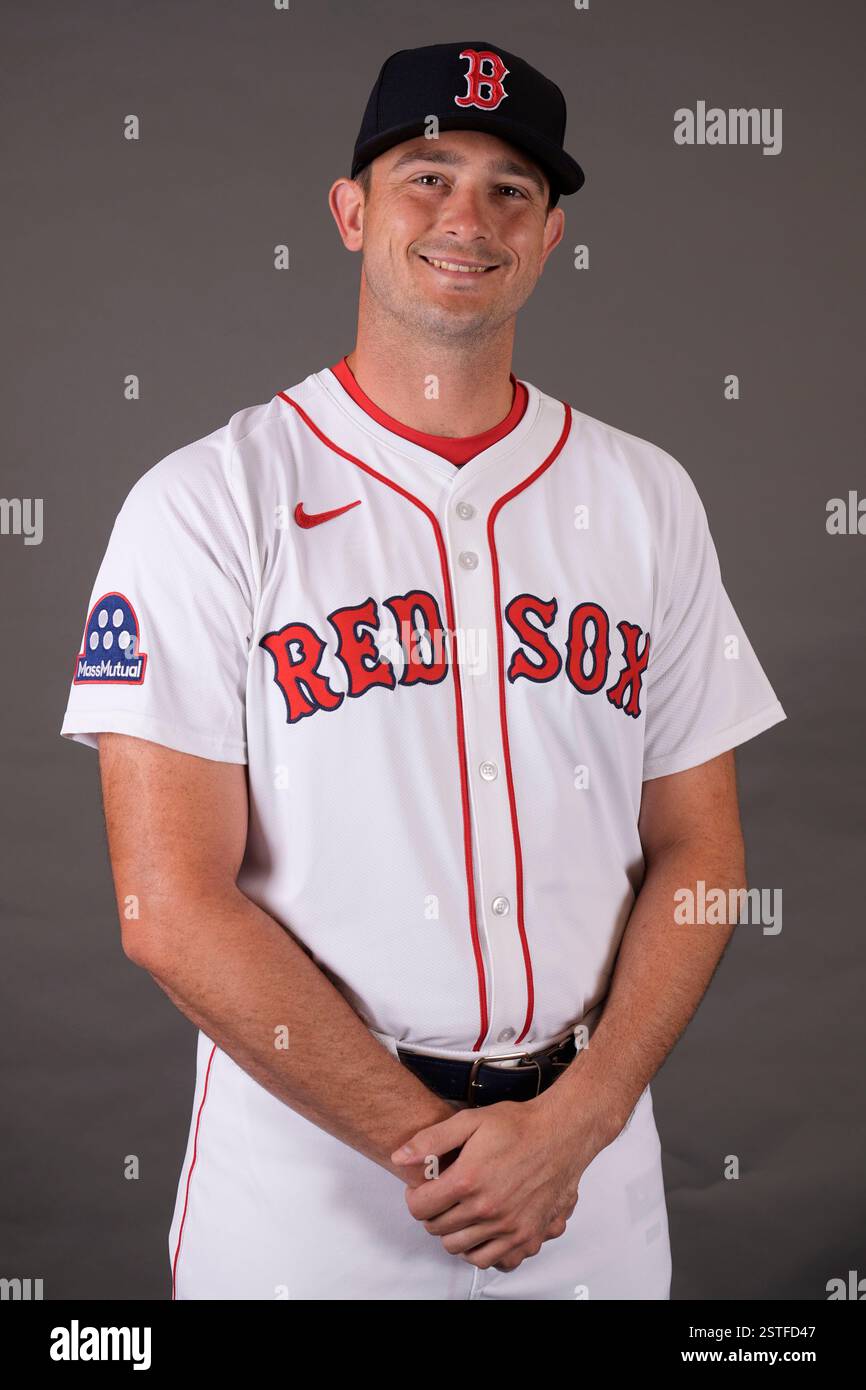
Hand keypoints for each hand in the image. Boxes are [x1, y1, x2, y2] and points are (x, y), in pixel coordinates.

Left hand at [391, 1092, 606, 1271]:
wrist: (560, 1134)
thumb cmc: (517, 1126)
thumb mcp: (469, 1121)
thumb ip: (431, 1140)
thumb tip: (400, 1157)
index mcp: (468, 1180)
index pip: (420, 1208)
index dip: (415, 1197)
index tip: (423, 1189)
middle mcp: (487, 1209)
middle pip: (438, 1230)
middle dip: (433, 1214)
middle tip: (443, 1198)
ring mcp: (508, 1227)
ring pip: (460, 1249)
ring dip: (454, 1233)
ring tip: (460, 1213)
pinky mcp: (527, 1237)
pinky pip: (492, 1260)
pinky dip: (482, 1250)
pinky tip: (482, 1230)